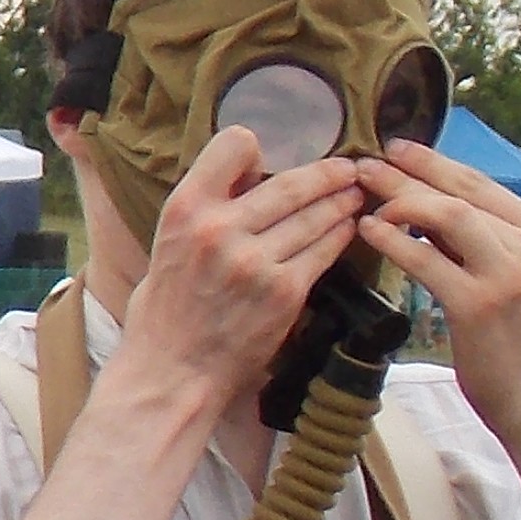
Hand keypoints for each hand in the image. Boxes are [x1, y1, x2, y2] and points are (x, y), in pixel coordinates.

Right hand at [113, 124, 365, 406]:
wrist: (172, 374)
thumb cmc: (165, 314)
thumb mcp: (166, 247)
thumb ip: (204, 214)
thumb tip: (248, 184)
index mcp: (184, 211)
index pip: (234, 145)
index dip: (255, 149)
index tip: (269, 163)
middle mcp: (220, 230)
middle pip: (292, 182)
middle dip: (328, 174)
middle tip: (347, 170)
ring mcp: (255, 261)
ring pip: (317, 215)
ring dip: (342, 202)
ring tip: (355, 196)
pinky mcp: (285, 291)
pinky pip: (325, 250)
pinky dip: (341, 235)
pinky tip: (348, 229)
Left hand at [360, 140, 520, 440]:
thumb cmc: (519, 341)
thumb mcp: (512, 277)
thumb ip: (480, 243)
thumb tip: (428, 212)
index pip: (480, 182)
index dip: (434, 163)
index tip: (397, 150)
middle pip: (460, 191)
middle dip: (408, 173)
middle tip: (365, 163)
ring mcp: (508, 272)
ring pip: (446, 216)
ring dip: (399, 200)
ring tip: (363, 197)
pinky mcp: (478, 303)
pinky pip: (426, 260)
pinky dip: (393, 241)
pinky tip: (369, 232)